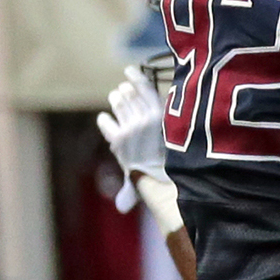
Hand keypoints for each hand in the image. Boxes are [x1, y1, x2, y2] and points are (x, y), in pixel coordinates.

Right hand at [96, 66, 168, 212]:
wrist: (174, 174)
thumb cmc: (154, 180)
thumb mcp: (137, 185)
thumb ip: (128, 193)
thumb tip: (121, 209)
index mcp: (116, 143)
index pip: (105, 124)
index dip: (108, 123)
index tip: (109, 122)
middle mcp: (126, 129)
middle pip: (118, 104)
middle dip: (119, 100)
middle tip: (124, 100)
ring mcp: (140, 119)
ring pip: (128, 95)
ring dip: (127, 91)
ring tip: (128, 91)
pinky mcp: (155, 110)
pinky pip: (144, 89)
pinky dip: (136, 77)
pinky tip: (130, 70)